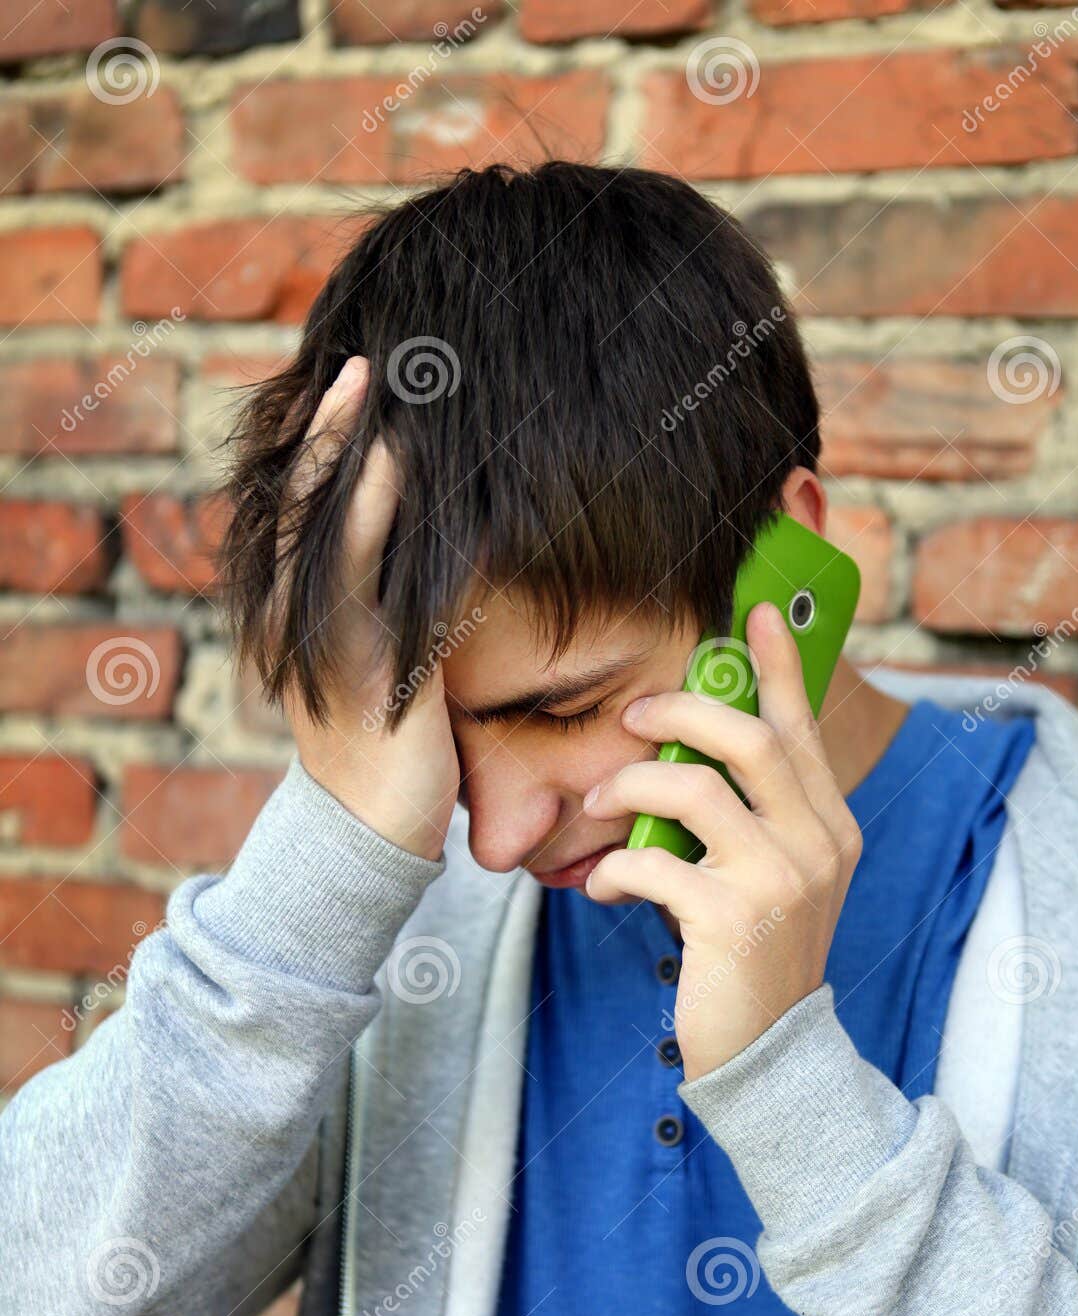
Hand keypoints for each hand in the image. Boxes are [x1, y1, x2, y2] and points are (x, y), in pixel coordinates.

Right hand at [272, 356, 458, 859]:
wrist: (375, 839)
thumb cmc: (396, 757)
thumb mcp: (389, 672)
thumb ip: (393, 616)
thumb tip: (432, 565)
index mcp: (297, 614)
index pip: (304, 513)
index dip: (322, 449)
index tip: (350, 392)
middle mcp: (292, 615)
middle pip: (300, 498)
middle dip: (327, 427)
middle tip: (362, 360)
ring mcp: (314, 635)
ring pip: (317, 517)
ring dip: (343, 444)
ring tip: (372, 380)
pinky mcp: (351, 656)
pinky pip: (356, 564)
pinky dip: (372, 503)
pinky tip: (395, 455)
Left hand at [581, 601, 862, 1081]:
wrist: (772, 1056)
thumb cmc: (756, 959)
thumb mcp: (775, 882)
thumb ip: (751, 822)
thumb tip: (687, 760)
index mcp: (830, 828)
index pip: (802, 729)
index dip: (777, 667)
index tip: (753, 611)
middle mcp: (817, 845)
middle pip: (749, 739)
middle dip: (681, 712)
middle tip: (634, 717)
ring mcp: (780, 881)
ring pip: (694, 790)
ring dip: (630, 787)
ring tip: (598, 807)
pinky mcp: (733, 920)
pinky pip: (652, 863)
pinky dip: (614, 868)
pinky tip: (604, 886)